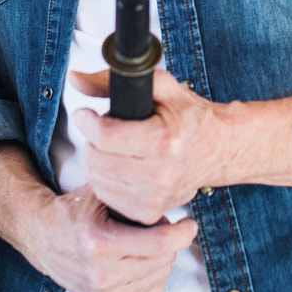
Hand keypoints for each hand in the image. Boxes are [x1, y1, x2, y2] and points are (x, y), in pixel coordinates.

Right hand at [16, 183, 199, 291]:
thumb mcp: (100, 193)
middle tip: (158, 227)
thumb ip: (133, 196)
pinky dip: (153, 277)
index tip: (189, 224)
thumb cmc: (74, 212)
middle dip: (169, 241)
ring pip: (160, 277)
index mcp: (98, 243)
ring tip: (144, 244)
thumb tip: (173, 199)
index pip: (160, 243)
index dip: (182, 233)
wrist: (43, 239)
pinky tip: (139, 262)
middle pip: (164, 260)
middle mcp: (100, 275)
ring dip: (161, 259)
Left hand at [69, 68, 229, 224]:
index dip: (87, 122)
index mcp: (165, 140)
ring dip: (97, 161)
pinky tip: (118, 167)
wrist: (216, 150)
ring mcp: (155, 197)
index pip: (105, 136)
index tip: (86, 114)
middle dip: (92, 141)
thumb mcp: (161, 87)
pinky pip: (107, 197)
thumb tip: (75, 79)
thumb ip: (114, 80)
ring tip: (113, 149)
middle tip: (102, 131)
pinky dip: (105, 181)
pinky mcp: (149, 212)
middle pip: (97, 159)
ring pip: (97, 179)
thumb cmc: (188, 117)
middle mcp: (162, 173)